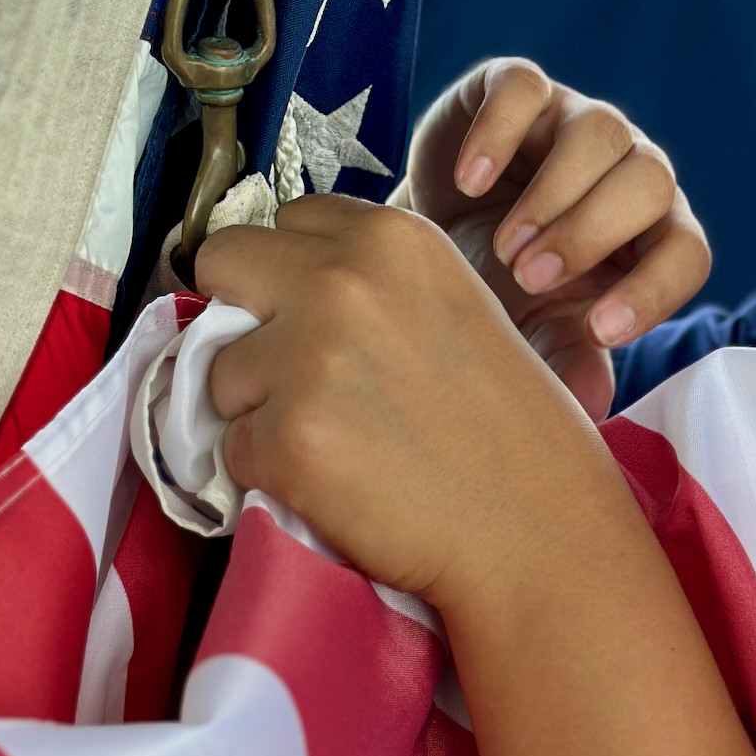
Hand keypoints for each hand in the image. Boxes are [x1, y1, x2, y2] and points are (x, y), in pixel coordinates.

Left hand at [196, 194, 631, 606]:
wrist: (538, 532)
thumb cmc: (512, 432)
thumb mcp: (456, 308)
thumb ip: (374, 284)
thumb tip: (284, 296)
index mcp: (394, 238)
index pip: (285, 223)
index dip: (290, 274)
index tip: (310, 315)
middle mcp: (343, 280)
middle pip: (224, 261)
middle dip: (240, 311)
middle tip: (284, 368)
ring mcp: (308, 358)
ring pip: (218, 368)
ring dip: (257, 405)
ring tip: (335, 440)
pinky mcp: (284, 438)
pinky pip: (231, 446)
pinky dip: (268, 470)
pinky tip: (335, 483)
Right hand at [389, 60, 711, 421]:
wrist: (427, 238)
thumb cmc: (501, 290)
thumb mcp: (534, 331)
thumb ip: (566, 360)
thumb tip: (589, 407)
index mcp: (649, 234)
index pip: (687, 251)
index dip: (655, 290)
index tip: (599, 330)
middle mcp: (626, 170)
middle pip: (650, 182)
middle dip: (591, 235)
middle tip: (528, 278)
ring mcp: (573, 121)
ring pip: (599, 133)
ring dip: (553, 195)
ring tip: (504, 247)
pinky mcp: (517, 87)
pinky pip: (524, 87)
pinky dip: (498, 133)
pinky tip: (467, 182)